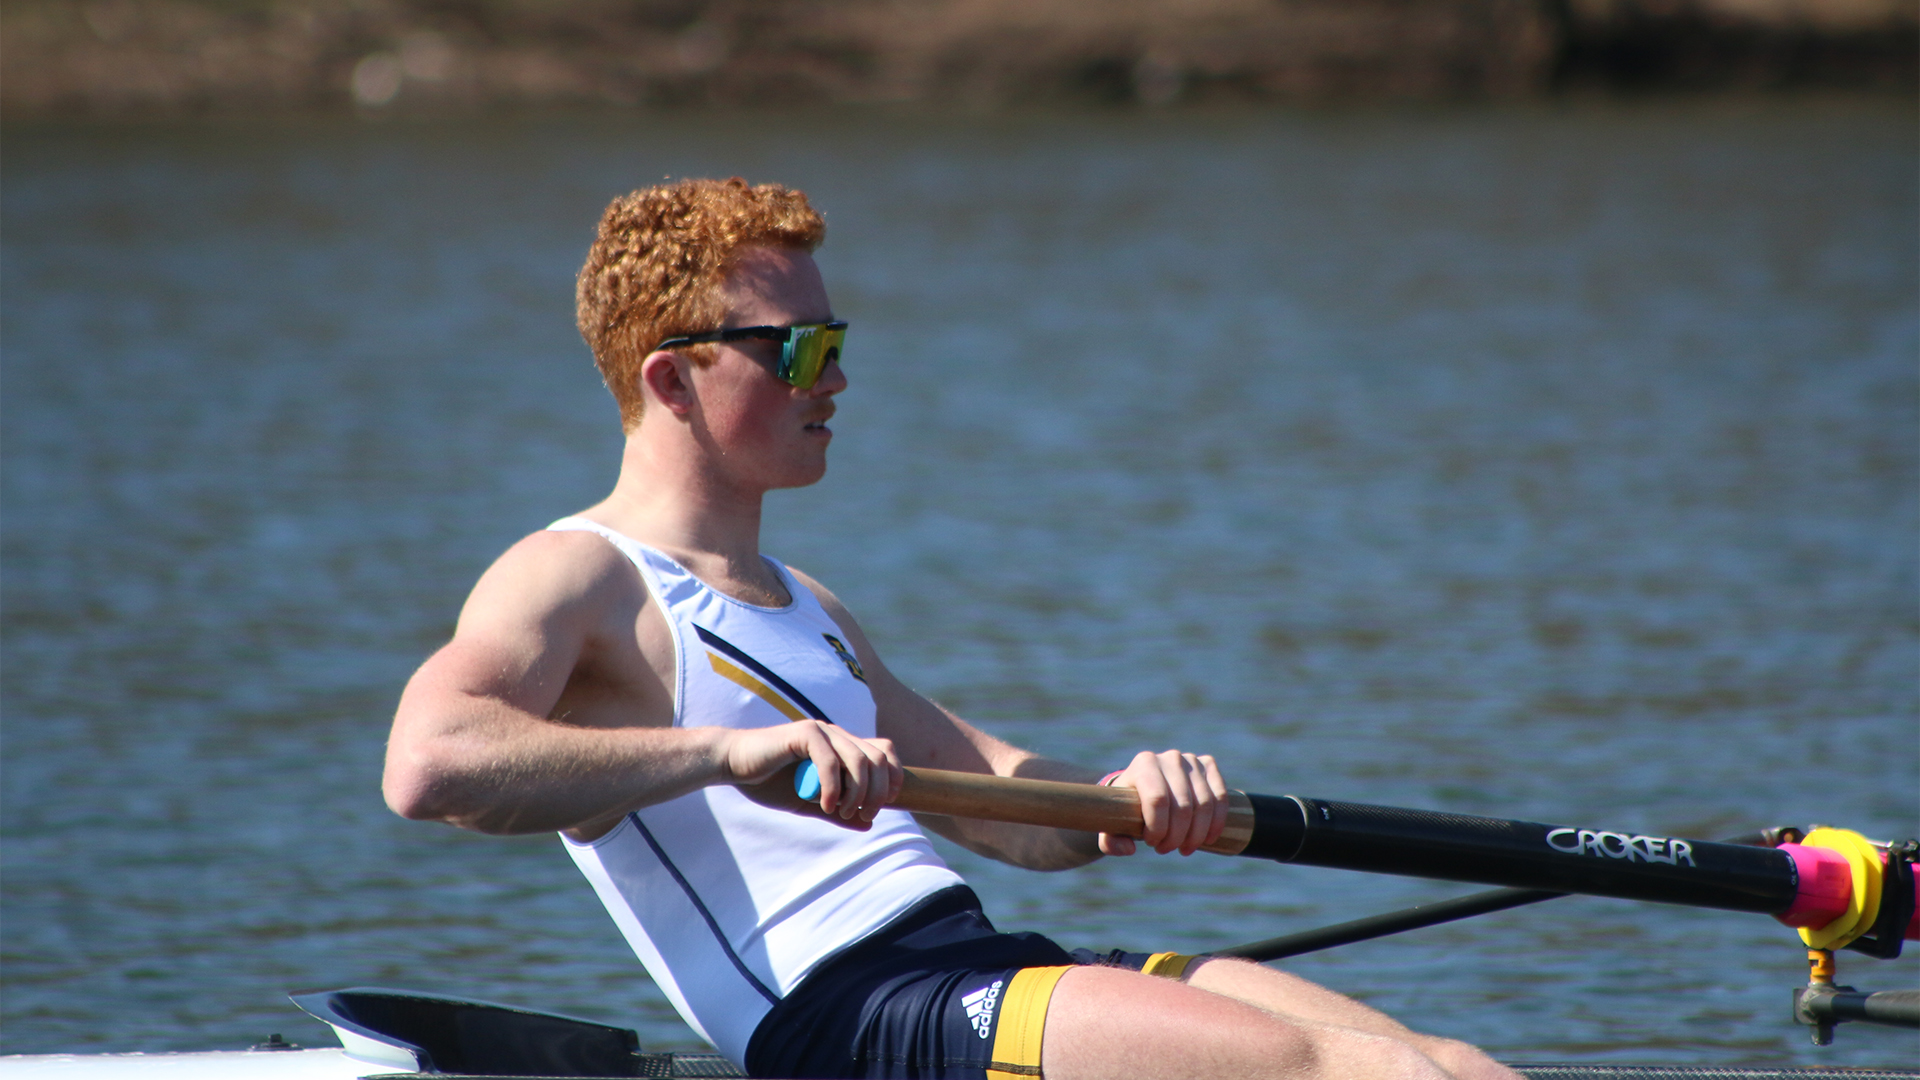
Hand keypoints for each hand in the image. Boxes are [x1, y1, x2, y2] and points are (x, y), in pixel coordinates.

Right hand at [723, 721, 903, 826]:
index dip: (894, 776)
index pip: (884, 752)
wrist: (733, 767)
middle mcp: (837, 735)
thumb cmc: (769, 782)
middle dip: (878, 792)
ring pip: (859, 759)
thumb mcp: (809, 803)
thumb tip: (868, 824)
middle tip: (863, 815)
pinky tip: (824, 804)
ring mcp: (821, 731)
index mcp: (842, 746)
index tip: (888, 804)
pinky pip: (830, 760)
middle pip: (878, 758)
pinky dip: (833, 786)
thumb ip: (837, 811)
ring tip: (844, 812)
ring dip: (857, 792)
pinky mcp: (804, 733)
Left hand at [1098, 749, 1227, 856]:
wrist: (1144, 787)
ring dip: (1196, 835)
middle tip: (1167, 849)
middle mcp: (1169, 758)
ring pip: (1204, 805)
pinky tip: (1207, 839)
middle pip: (1182, 806)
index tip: (1152, 843)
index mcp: (1143, 764)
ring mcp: (1191, 760)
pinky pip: (1220, 797)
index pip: (1157, 800)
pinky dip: (1217, 822)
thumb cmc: (1126, 809)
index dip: (1158, 828)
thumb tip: (1130, 849)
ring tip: (1184, 849)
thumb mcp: (1110, 824)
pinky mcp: (1208, 766)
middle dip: (1176, 836)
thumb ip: (1110, 841)